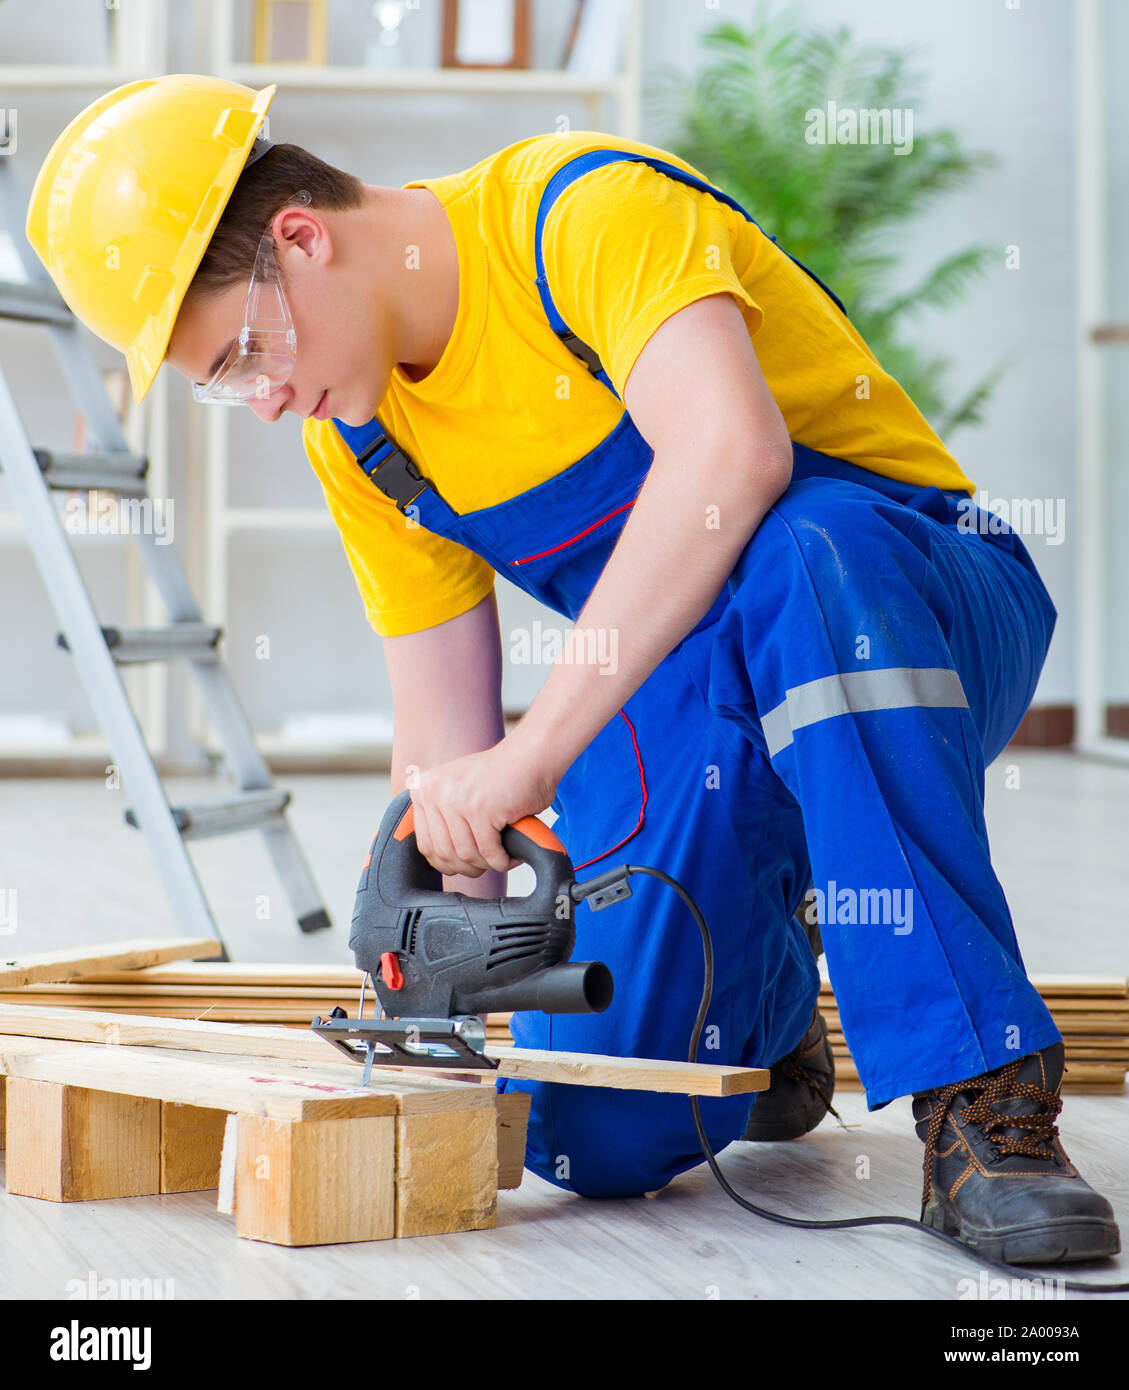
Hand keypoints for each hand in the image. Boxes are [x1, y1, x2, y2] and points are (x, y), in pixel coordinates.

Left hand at [408, 737, 559, 877]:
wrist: (531, 755)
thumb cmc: (500, 774)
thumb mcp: (456, 787)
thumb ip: (439, 815)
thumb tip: (437, 858)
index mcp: (423, 789)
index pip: (426, 844)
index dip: (446, 862)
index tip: (463, 865)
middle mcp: (434, 793)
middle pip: (444, 853)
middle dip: (468, 866)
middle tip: (486, 864)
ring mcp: (456, 800)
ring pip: (467, 854)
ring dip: (487, 864)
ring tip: (501, 858)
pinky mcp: (481, 810)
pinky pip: (488, 851)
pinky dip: (502, 860)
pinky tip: (511, 855)